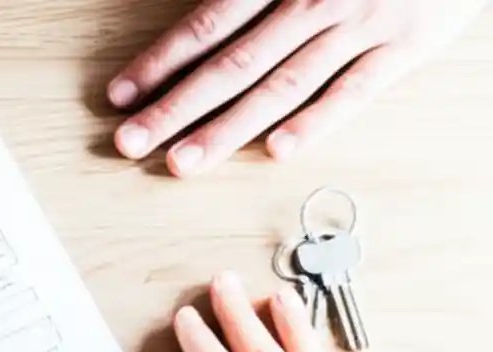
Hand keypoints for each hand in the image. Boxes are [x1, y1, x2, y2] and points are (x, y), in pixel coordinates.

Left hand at [109, 0, 487, 175]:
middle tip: (130, 142)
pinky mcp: (404, 47)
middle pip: (233, 64)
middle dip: (175, 108)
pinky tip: (276, 152)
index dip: (160, 63)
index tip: (119, 97)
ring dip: (227, 129)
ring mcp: (360, 25)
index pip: (208, 26)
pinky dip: (316, 122)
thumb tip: (198, 28)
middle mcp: (314, 0)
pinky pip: (354, 91)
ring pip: (282, 85)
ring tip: (183, 163)